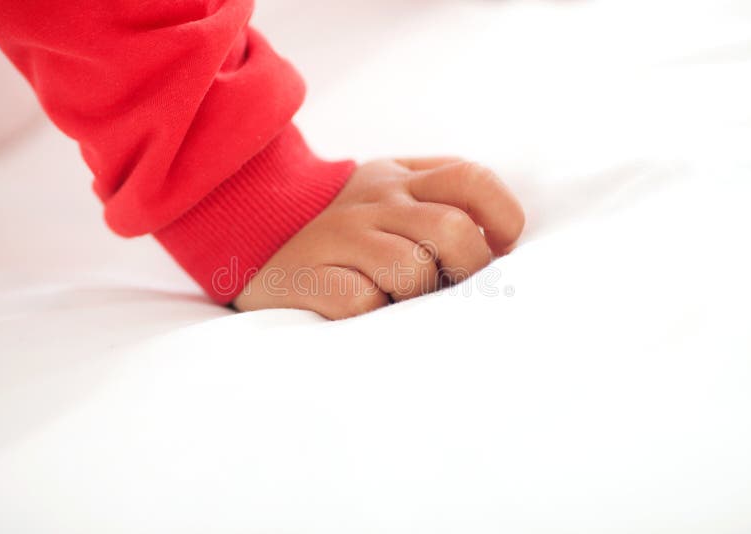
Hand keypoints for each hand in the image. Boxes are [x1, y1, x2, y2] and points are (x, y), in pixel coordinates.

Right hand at [233, 158, 524, 318]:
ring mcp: (338, 236)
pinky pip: (362, 302)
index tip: (498, 248)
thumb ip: (440, 204)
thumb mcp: (387, 198)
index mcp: (399, 179)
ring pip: (411, 271)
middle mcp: (371, 201)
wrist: (249, 234)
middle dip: (465, 269)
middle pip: (451, 230)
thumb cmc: (343, 231)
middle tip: (449, 286)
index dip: (502, 216)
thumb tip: (500, 253)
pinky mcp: (306, 275)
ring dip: (413, 297)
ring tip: (395, 299)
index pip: (471, 178)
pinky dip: (371, 316)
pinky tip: (358, 310)